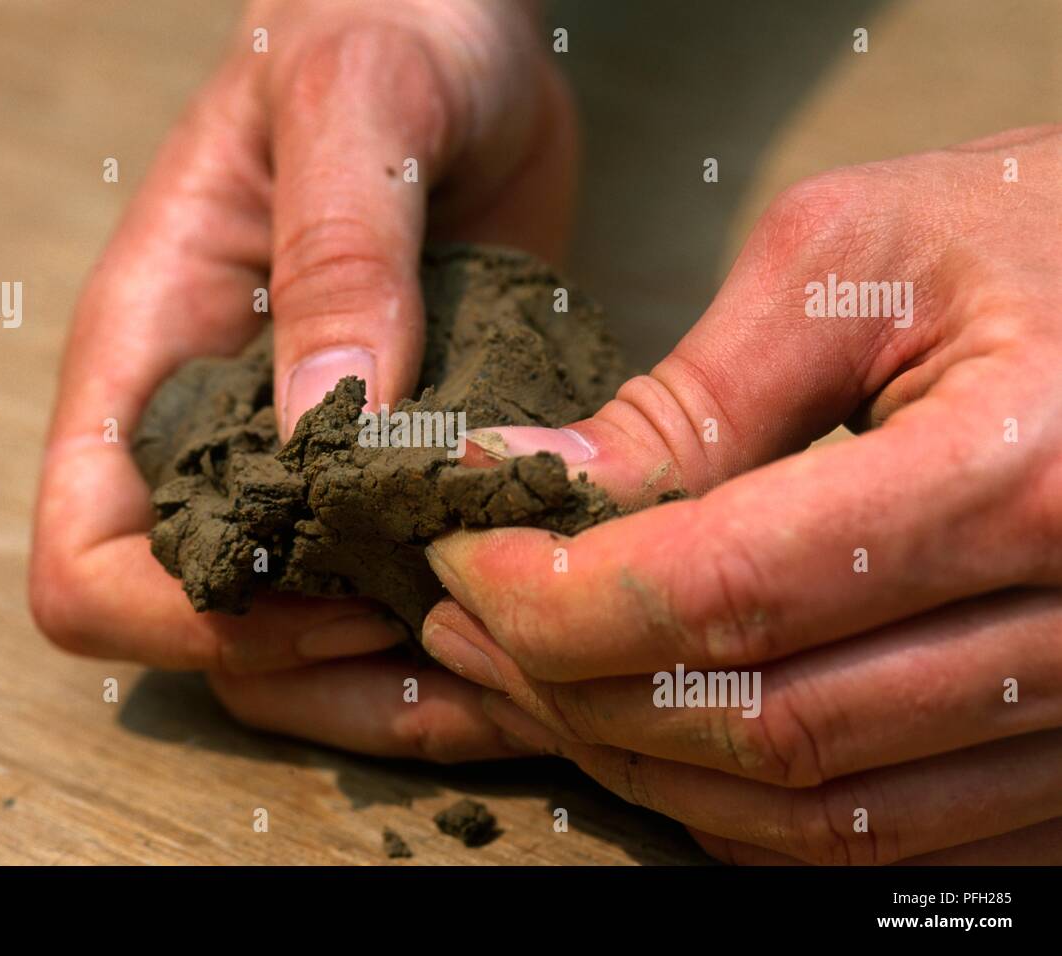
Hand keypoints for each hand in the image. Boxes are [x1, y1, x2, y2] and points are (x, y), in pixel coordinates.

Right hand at [30, 0, 573, 748]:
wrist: (455, 30)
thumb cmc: (380, 29)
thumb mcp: (355, 104)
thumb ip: (336, 253)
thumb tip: (324, 426)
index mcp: (150, 361)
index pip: (84, 567)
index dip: (181, 616)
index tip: (328, 587)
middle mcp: (213, 438)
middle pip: (205, 638)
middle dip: (317, 670)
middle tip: (465, 630)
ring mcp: (304, 467)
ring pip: (301, 648)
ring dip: (393, 678)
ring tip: (516, 645)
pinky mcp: (392, 469)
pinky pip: (396, 598)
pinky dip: (456, 633)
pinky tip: (542, 609)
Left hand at [421, 125, 1061, 860]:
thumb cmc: (1033, 234)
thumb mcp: (858, 259)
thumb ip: (695, 395)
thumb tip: (532, 478)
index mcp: (1019, 473)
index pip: (726, 592)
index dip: (558, 595)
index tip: (460, 557)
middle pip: (760, 721)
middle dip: (571, 685)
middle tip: (464, 624)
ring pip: (814, 812)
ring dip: (640, 762)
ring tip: (529, 679)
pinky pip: (884, 839)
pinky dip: (744, 805)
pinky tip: (653, 736)